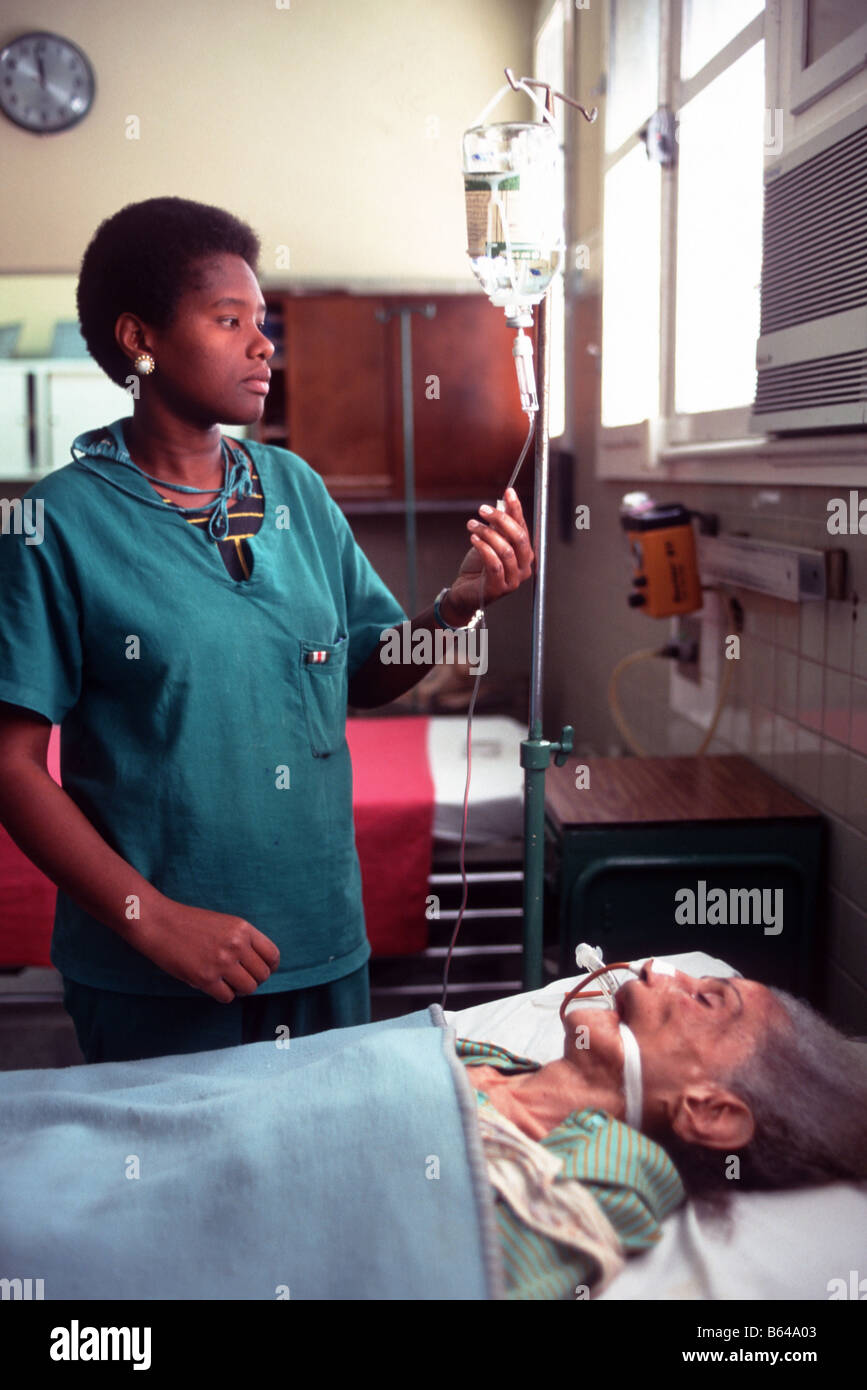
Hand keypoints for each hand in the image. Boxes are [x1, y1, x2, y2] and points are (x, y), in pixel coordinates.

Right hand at [128, 900, 279, 1002]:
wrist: (159, 923)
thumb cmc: (190, 923)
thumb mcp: (224, 923)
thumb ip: (243, 941)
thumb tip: (258, 966)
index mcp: (243, 929)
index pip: (272, 955)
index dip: (269, 967)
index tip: (262, 971)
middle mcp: (236, 945)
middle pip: (262, 975)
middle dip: (253, 980)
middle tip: (239, 978)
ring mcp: (222, 962)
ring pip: (248, 989)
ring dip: (239, 989)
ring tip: (226, 982)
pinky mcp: (205, 978)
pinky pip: (227, 997)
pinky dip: (223, 995)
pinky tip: (213, 985)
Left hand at [444, 488, 533, 618]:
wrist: (465, 591)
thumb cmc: (480, 566)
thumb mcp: (491, 541)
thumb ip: (501, 524)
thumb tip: (507, 500)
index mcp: (525, 554)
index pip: (524, 527)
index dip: (517, 509)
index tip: (508, 492)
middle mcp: (525, 567)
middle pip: (519, 538)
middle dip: (501, 520)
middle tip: (483, 509)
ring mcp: (514, 579)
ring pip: (505, 550)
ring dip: (487, 533)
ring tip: (472, 525)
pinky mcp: (499, 588)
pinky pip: (494, 564)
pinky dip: (484, 548)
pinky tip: (474, 538)